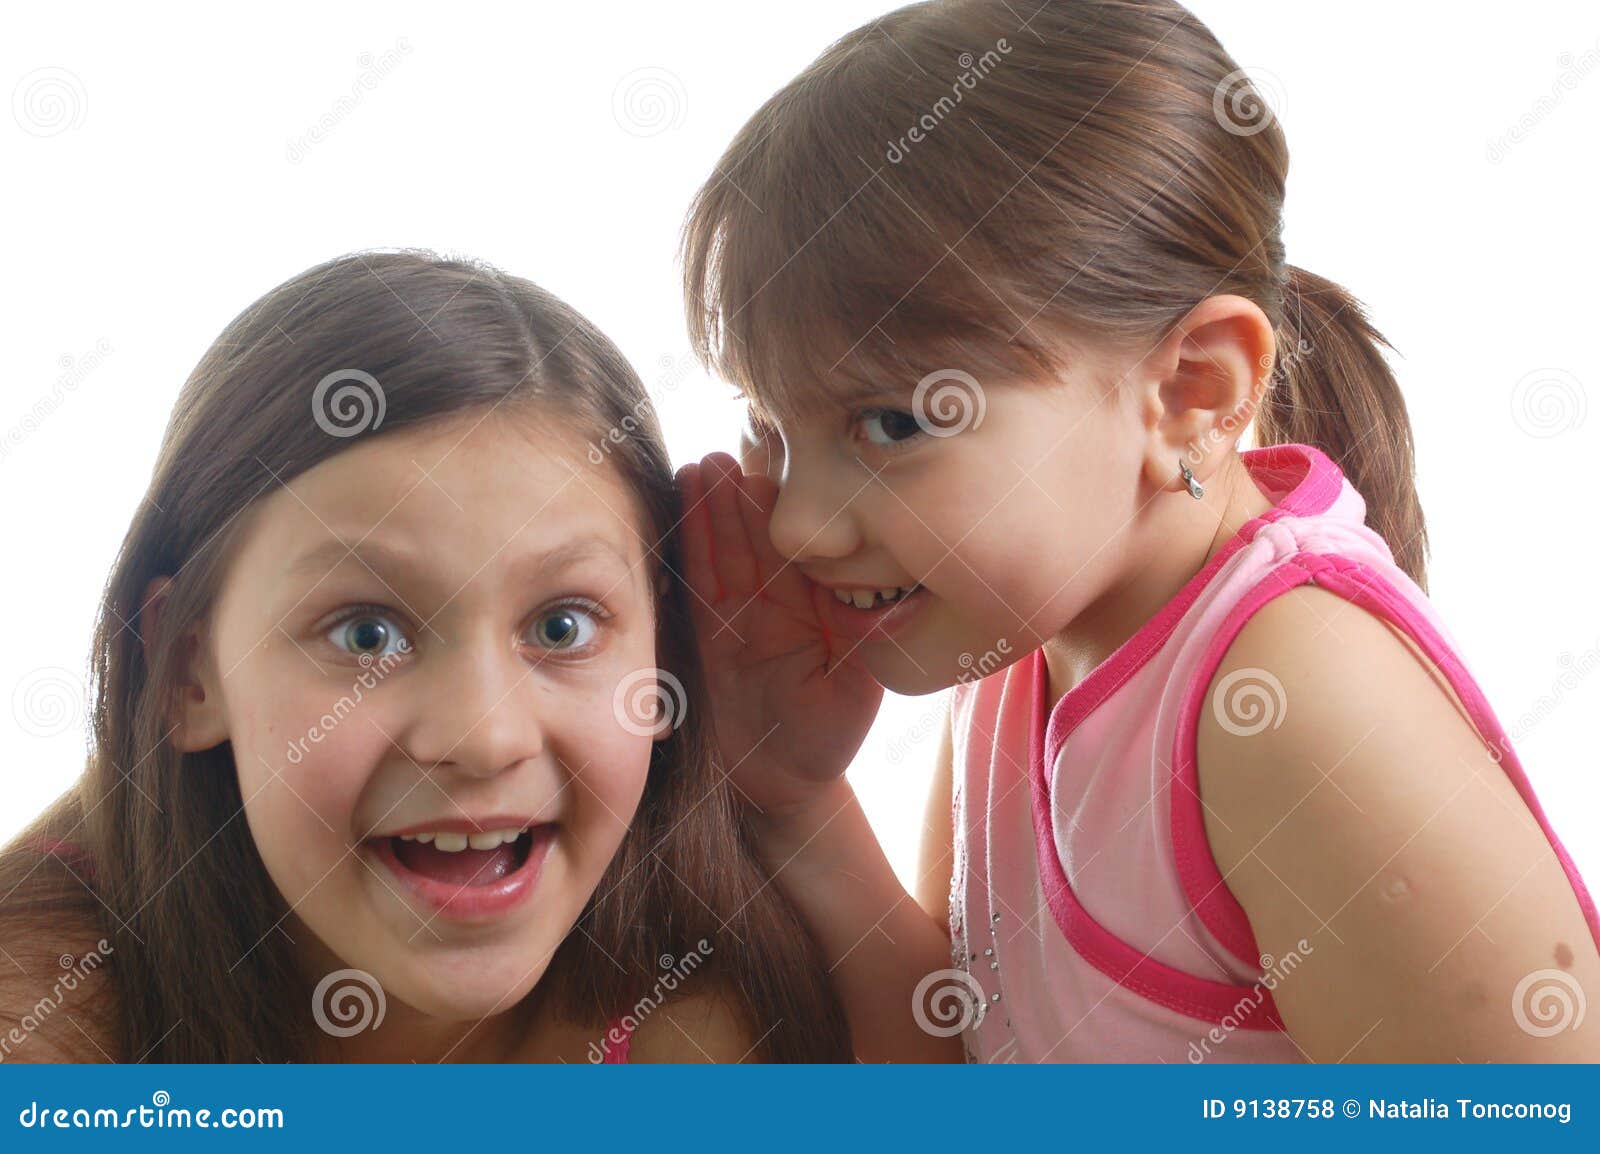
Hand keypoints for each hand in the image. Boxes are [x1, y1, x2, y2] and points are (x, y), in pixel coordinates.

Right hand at [676, 453, 883, 822]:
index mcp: (821, 607)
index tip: (771, 473)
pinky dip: (691, 544)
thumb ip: (861, 643)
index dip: (785, 512)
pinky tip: (682, 505)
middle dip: (740, 497)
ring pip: (726, 551)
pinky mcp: (709, 629)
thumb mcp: (856, 690)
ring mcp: (742, 613)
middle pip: (758, 539)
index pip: (803, 549)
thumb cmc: (826, 738)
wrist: (780, 783)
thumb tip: (876, 602)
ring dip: (711, 510)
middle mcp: (780, 601)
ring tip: (698, 468)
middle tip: (724, 457)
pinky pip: (700, 580)